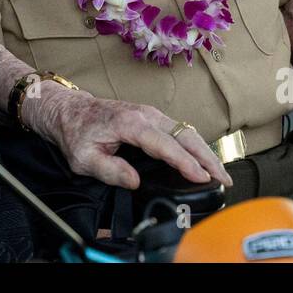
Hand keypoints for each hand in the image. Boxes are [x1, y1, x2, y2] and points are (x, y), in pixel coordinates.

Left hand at [35, 88, 232, 189]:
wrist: (69, 110)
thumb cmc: (76, 133)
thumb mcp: (84, 158)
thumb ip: (110, 170)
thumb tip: (135, 181)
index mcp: (131, 124)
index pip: (165, 145)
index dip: (185, 162)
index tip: (201, 177)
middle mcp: (146, 115)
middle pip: (185, 135)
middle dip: (207, 157)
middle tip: (224, 179)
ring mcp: (151, 114)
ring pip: (186, 131)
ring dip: (205, 151)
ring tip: (220, 173)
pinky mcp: (152, 117)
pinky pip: (179, 130)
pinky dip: (195, 145)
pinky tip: (203, 160)